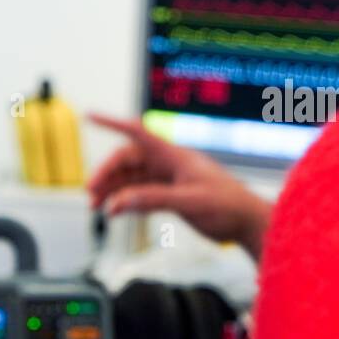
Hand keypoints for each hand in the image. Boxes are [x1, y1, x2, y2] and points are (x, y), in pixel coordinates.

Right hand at [86, 113, 272, 261]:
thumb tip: (118, 202)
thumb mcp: (189, 201)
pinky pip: (140, 194)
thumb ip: (152, 200)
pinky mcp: (171, 196)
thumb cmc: (227, 206)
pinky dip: (125, 201)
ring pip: (131, 180)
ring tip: (97, 206)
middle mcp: (169, 164)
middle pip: (128, 161)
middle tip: (91, 192)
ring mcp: (169, 180)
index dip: (112, 123)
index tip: (91, 116)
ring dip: (112, 190)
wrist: (247, 222)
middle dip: (106, 174)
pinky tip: (116, 211)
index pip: (137, 132)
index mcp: (174, 156)